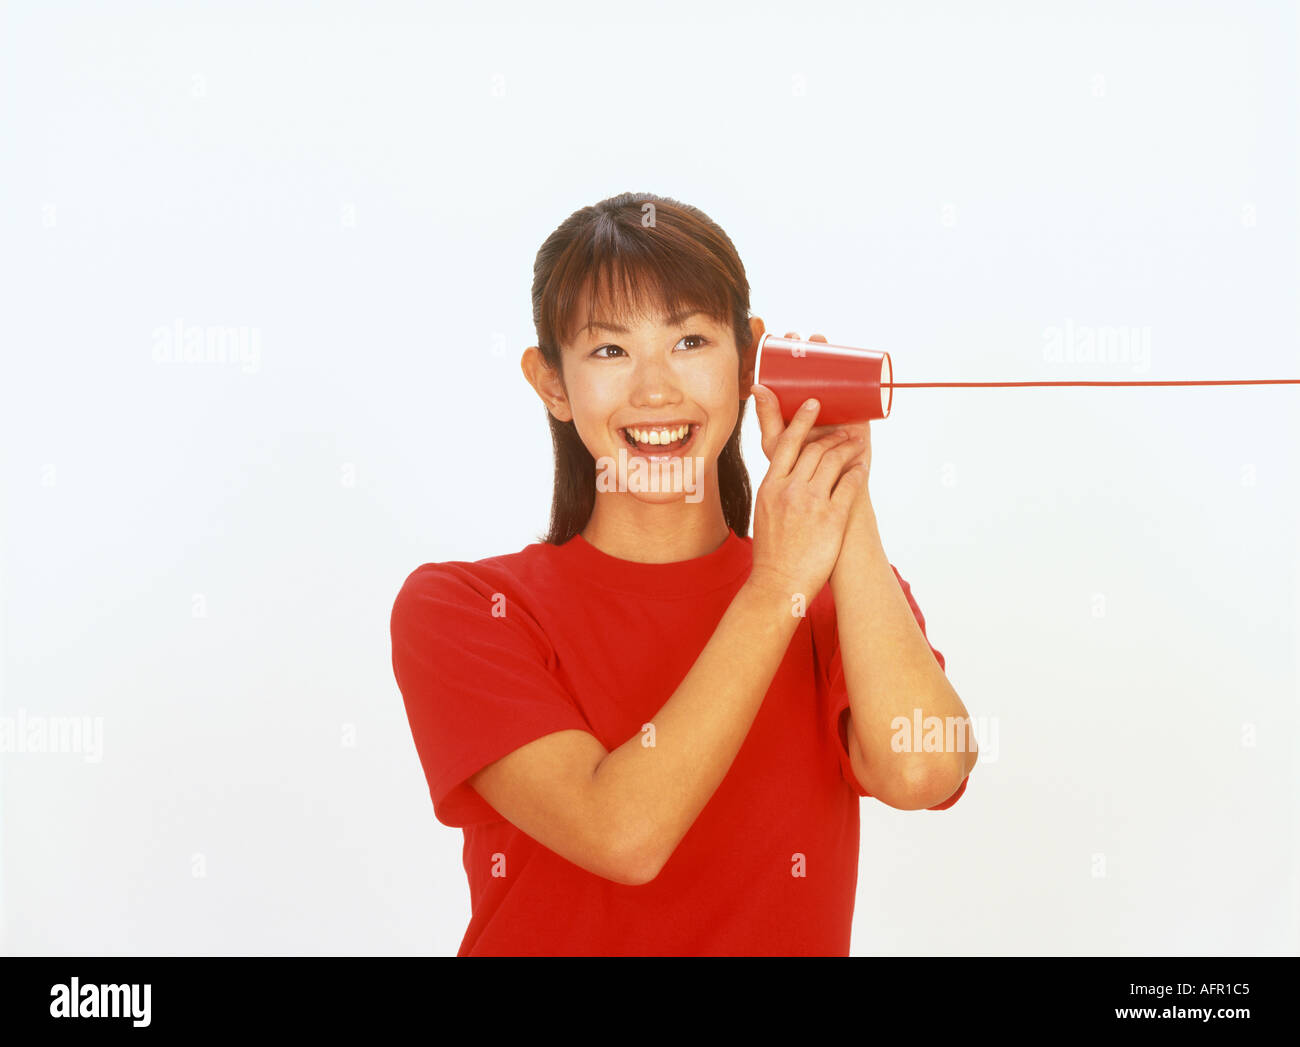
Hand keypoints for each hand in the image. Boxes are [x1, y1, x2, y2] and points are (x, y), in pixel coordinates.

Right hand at [746, 390, 867, 600]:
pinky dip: (856, 472)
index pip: (787, 442)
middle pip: (814, 449)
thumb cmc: (772, 551)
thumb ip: (776, 489)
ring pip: (834, 462)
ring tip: (855, 447)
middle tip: (844, 434)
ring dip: (847, 450)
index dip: (802, 420)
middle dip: (832, 437)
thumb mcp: (764, 512)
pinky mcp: (832, 517)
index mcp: (770, 486)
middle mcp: (790, 489)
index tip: (814, 404)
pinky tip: (861, 468)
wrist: (778, 582)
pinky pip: (849, 485)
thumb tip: (788, 473)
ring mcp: (812, 502)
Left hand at [752, 332, 871, 484]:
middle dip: (804, 346)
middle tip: (796, 337)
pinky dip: (857, 366)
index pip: (786, 372)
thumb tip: (757, 386)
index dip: (782, 351)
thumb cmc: (796, 468)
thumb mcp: (777, 441)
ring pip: (832, 370)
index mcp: (792, 404)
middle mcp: (814, 399)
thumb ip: (768, 418)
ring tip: (818, 338)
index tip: (776, 334)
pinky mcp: (856, 410)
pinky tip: (850, 349)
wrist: (826, 488)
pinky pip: (858, 386)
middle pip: (810, 366)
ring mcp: (835, 403)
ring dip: (826, 348)